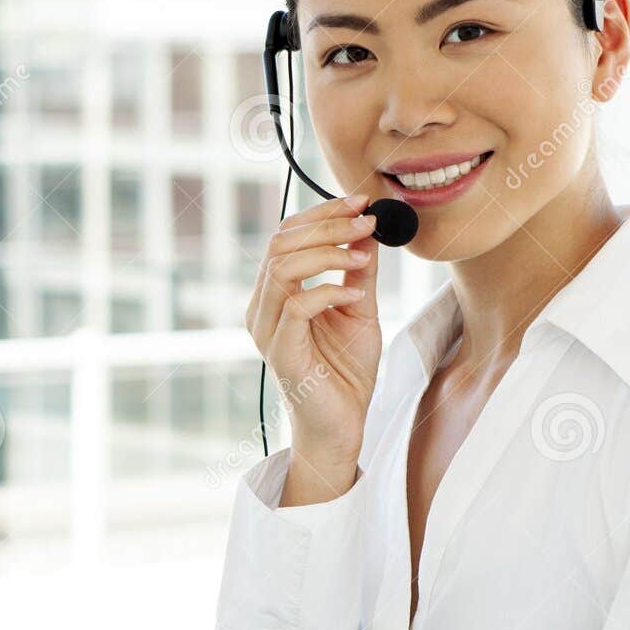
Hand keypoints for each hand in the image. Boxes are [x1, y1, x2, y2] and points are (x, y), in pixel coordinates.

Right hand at [245, 193, 382, 475]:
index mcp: (275, 293)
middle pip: (280, 242)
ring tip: (363, 256)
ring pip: (282, 267)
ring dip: (328, 253)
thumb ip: (357, 271)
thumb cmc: (345, 372)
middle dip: (328, 225)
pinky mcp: (280, 352)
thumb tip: (367, 229)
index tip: (362, 202)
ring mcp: (266, 329)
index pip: (286, 235)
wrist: (342, 426)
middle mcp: (262, 307)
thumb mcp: (358, 309)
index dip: (322, 213)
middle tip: (367, 221)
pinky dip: (329, 291)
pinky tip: (354, 295)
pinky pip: (297, 306)